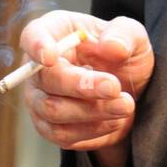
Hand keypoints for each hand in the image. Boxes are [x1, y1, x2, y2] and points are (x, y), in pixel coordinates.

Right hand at [18, 9, 153, 154]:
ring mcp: (39, 98)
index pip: (33, 34)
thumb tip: (112, 46)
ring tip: (125, 105)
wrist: (129, 88)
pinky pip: (62, 135)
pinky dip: (93, 129)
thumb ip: (124, 34)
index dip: (37, 45)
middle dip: (82, 86)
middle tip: (114, 87)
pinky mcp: (49, 126)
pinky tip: (115, 120)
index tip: (50, 56)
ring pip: (53, 111)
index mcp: (55, 31)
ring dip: (92, 111)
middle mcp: (39, 66)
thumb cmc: (123, 53)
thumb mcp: (133, 35)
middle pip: (45, 79)